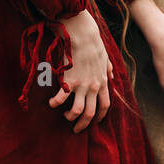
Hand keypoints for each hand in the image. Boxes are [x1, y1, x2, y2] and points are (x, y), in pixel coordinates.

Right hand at [50, 8, 112, 132]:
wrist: (83, 34)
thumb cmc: (93, 43)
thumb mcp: (105, 57)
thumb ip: (109, 69)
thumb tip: (113, 75)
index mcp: (103, 82)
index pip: (105, 106)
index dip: (99, 117)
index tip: (93, 121)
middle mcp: (94, 87)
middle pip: (90, 113)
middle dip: (83, 124)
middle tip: (76, 129)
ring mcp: (82, 85)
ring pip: (77, 111)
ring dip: (70, 117)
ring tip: (65, 116)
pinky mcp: (69, 80)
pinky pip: (61, 98)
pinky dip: (55, 104)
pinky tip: (51, 104)